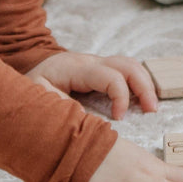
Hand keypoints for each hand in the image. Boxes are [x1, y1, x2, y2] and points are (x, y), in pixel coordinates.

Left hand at [26, 51, 158, 119]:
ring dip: (146, 84)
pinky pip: (127, 71)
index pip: (109, 75)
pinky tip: (143, 101)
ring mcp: (99, 64)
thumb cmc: (34, 83)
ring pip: (132, 65)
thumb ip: (58, 105)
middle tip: (150, 111)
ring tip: (152, 107)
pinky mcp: (103, 71)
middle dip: (143, 87)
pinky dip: (139, 84)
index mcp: (77, 68)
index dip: (119, 96)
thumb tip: (84, 118)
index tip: (118, 118)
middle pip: (128, 65)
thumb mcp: (37, 94)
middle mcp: (92, 62)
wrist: (30, 66)